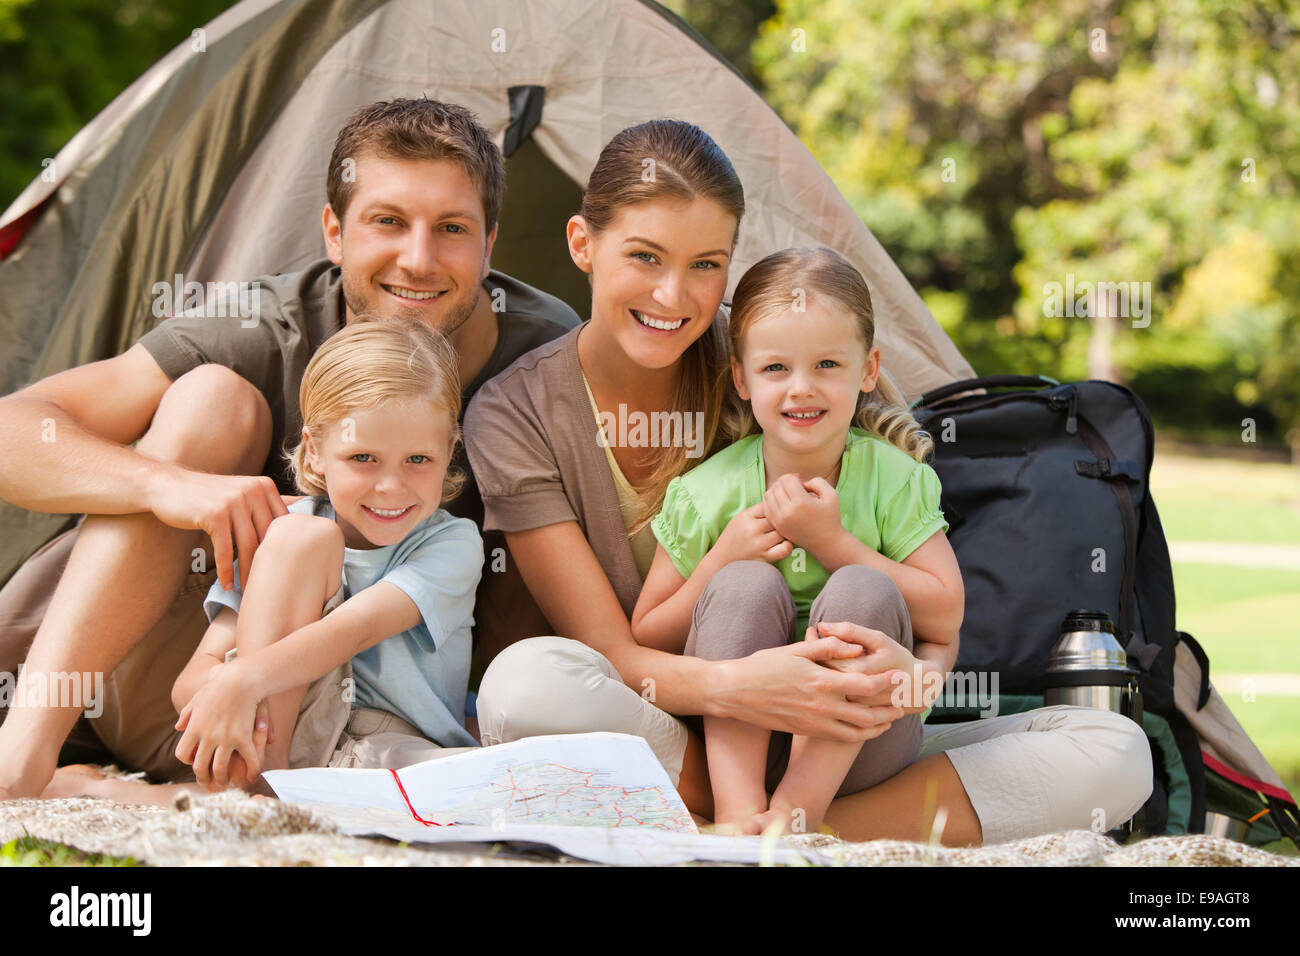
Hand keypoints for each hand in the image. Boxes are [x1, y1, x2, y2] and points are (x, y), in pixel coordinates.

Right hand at [148, 468, 288, 589]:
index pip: (282, 524)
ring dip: (248, 573)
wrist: (169, 486)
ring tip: (248, 592)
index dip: (283, 550)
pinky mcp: (215, 514)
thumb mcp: (242, 490)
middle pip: (267, 537)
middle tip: (268, 588)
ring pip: (248, 546)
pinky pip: (225, 550)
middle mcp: (253, 491)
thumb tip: (304, 507)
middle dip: (268, 565)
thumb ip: (267, 501)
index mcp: (264, 487)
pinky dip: (225, 570)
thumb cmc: (208, 495)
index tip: (284, 572)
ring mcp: (234, 502)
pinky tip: (227, 585)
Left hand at [174, 662, 265, 790]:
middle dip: (204, 779)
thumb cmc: (219, 685)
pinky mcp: (243, 737)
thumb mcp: (197, 698)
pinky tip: (253, 777)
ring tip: (227, 784)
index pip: (182, 754)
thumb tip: (178, 726)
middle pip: (200, 767)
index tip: (196, 762)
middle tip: (210, 785)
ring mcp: (225, 738)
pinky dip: (252, 771)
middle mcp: (207, 736)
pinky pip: (248, 759)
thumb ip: (186, 714)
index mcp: (194, 728)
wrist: (240, 678)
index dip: (188, 761)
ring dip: (223, 780)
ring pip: (220, 769)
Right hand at [714, 640, 903, 742]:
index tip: (900, 676)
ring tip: (889, 721)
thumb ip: (828, 648)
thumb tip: (856, 646)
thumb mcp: (796, 649)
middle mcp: (821, 706)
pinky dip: (856, 736)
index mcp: (821, 682)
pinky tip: (862, 730)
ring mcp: (813, 722)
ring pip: (855, 732)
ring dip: (876, 728)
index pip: (865, 685)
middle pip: (866, 715)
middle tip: (903, 705)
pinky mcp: (805, 731)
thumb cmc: (763, 665)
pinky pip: (838, 738)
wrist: (735, 692)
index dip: (886, 682)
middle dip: (888, 710)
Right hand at [715, 502, 792, 564]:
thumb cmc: (733, 539)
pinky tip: (783, 544)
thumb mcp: (739, 519)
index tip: (776, 513)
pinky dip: (788, 546)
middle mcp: (752, 529)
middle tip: (784, 523)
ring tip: (784, 533)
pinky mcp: (764, 558)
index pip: (768, 505)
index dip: (775, 508)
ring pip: (783, 532)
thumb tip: (779, 502)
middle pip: (778, 518)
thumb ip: (757, 511)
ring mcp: (759, 544)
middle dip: (782, 520)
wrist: (721, 561)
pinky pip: (785, 549)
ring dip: (786, 533)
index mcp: (745, 517)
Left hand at [762, 474, 843, 556]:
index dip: (794, 477)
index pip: (787, 480)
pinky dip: (771, 500)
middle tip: (794, 486)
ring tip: (787, 492)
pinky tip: (782, 501)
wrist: (826, 543)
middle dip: (784, 482)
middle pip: (777, 486)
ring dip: (776, 489)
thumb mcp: (831, 495)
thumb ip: (817, 481)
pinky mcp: (778, 526)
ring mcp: (780, 520)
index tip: (802, 482)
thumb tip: (801, 482)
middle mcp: (788, 512)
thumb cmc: (830, 517)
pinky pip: (766, 507)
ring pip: (768, 495)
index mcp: (801, 503)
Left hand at [810, 621, 932, 711]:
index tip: (811, 632)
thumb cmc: (895, 659)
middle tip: (808, 642)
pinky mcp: (853, 718)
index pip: (825, 657)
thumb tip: (821, 625)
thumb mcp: (878, 640)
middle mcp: (852, 693)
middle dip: (812, 657)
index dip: (814, 642)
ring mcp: (852, 708)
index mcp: (857, 671)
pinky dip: (826, 686)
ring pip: (826, 689)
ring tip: (814, 657)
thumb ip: (850, 631)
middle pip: (822, 674)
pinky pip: (832, 701)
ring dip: (816, 673)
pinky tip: (826, 675)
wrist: (917, 690)